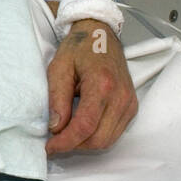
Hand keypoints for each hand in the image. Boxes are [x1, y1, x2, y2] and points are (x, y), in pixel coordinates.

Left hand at [45, 18, 138, 153]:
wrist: (100, 34)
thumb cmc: (79, 48)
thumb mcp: (58, 68)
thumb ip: (56, 99)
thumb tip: (56, 128)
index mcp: (102, 85)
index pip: (85, 126)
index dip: (65, 142)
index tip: (49, 146)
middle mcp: (121, 97)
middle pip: (98, 139)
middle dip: (74, 145)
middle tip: (55, 140)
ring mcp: (129, 103)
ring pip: (108, 140)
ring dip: (85, 142)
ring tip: (66, 132)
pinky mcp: (131, 107)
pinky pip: (114, 132)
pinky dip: (96, 135)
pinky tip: (81, 126)